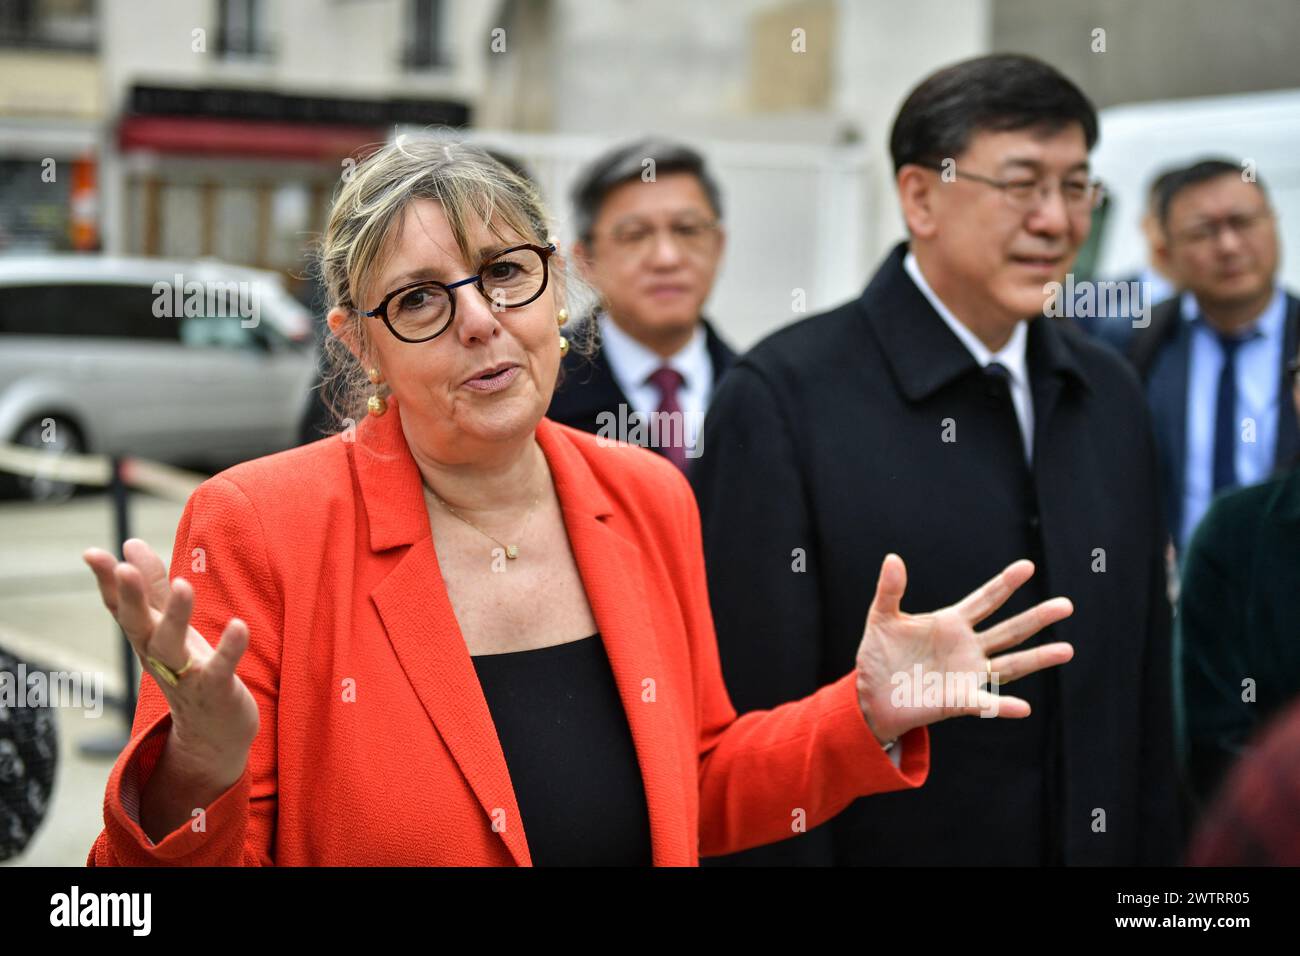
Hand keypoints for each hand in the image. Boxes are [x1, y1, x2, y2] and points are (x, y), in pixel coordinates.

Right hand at [82, 539, 259, 786]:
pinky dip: (229, 649)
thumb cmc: (189, 670)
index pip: (121, 608)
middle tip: (123, 568)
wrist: (212, 733)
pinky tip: (239, 625)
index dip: (106, 582)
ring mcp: (185, 675)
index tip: (92, 553)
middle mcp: (158, 657)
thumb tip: (129, 544)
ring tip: (182, 584)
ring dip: (176, 616)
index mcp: (146, 638)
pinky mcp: (215, 690)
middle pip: (139, 626)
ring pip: (172, 646)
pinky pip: (220, 669)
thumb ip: (152, 588)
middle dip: (131, 597)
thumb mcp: (167, 627)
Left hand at [854, 554, 1073, 743]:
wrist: (870, 694)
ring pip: (1010, 664)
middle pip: (1009, 630)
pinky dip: (1003, 706)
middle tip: (1066, 605)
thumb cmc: (879, 655)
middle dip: (1036, 618)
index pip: (985, 600)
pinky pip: (985, 703)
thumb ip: (890, 590)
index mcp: (951, 623)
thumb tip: (893, 558)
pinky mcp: (958, 701)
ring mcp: (967, 674)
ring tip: (1067, 649)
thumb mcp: (882, 618)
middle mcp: (967, 648)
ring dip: (1037, 658)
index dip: (1005, 584)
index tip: (1027, 566)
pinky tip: (1023, 707)